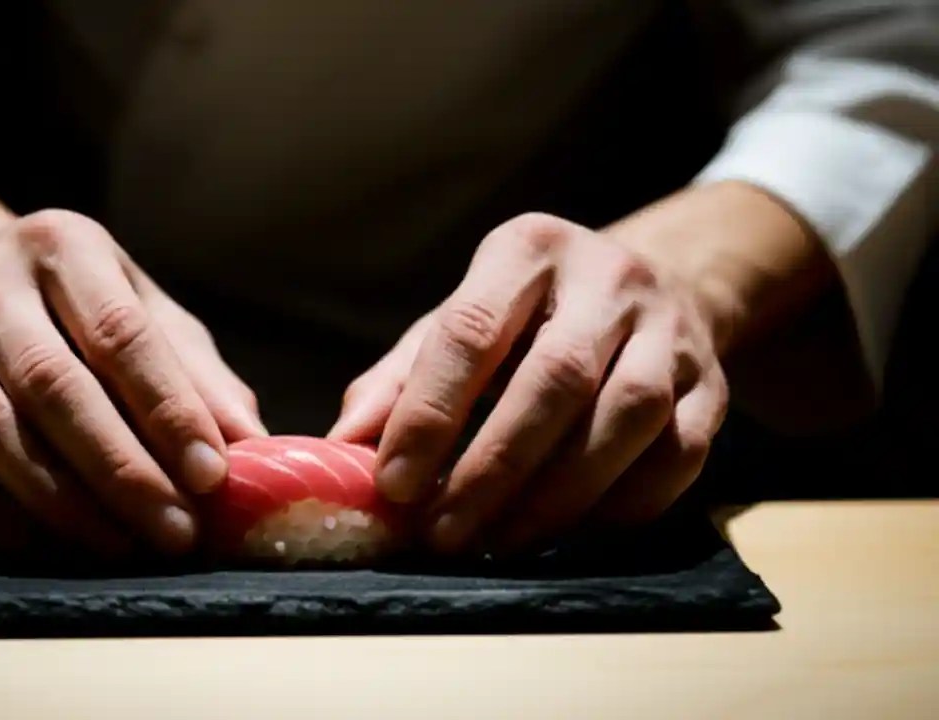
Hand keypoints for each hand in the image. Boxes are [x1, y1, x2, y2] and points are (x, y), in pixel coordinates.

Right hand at [0, 210, 265, 556]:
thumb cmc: (77, 302)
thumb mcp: (144, 308)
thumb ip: (197, 373)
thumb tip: (252, 447)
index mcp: (62, 246)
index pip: (119, 333)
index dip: (167, 408)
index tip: (211, 474)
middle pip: (53, 387)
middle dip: (121, 469)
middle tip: (175, 531)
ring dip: (60, 501)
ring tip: (122, 546)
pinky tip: (41, 544)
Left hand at [329, 213, 727, 554]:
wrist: (652, 284)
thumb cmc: (529, 316)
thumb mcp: (458, 321)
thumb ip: (402, 378)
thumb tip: (344, 448)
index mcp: (526, 250)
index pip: (470, 330)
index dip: (430, 413)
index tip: (395, 483)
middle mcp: (608, 277)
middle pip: (555, 378)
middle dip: (493, 468)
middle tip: (445, 532)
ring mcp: (671, 329)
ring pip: (627, 416)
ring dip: (559, 493)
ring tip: (502, 539)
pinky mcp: (714, 382)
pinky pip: (680, 454)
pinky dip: (623, 503)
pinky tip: (571, 530)